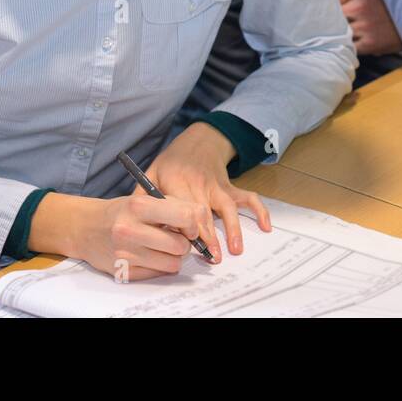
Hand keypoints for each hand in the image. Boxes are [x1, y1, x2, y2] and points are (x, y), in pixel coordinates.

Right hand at [33, 190, 213, 280]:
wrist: (86, 227)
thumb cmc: (121, 211)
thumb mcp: (144, 199)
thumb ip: (173, 207)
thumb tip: (200, 224)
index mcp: (138, 205)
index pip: (184, 216)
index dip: (193, 223)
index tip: (189, 226)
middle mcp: (130, 230)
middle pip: (180, 245)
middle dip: (184, 243)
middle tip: (175, 238)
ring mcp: (125, 253)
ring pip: (173, 264)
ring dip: (173, 257)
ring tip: (162, 247)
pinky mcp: (123, 271)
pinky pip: (158, 274)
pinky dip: (159, 266)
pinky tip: (148, 255)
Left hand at [145, 123, 272, 259]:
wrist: (198, 141)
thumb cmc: (172, 162)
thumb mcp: (152, 172)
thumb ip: (142, 196)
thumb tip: (135, 223)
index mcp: (177, 181)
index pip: (181, 209)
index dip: (183, 228)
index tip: (184, 248)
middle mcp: (199, 184)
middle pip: (205, 212)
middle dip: (208, 237)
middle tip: (211, 259)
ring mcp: (217, 186)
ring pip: (228, 207)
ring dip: (233, 228)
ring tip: (234, 249)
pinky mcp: (230, 188)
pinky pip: (248, 198)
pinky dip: (259, 210)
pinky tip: (265, 226)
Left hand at [327, 0, 401, 55]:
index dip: (329, 4)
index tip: (332, 7)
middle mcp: (359, 7)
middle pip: (333, 16)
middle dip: (333, 19)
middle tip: (336, 22)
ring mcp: (365, 26)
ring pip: (340, 32)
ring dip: (340, 34)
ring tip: (345, 33)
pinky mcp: (371, 43)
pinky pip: (350, 47)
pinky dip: (350, 46)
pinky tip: (354, 42)